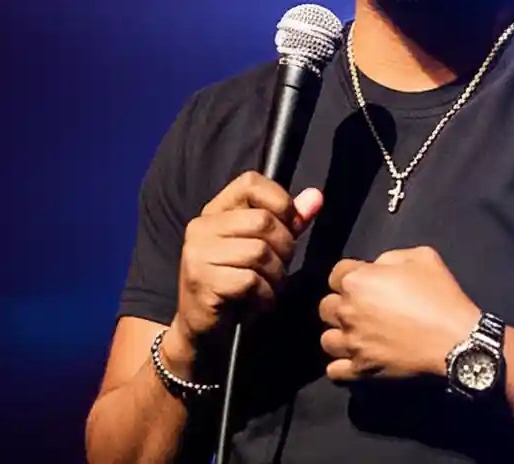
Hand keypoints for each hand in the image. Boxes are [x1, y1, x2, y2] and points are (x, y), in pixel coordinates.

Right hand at [170, 172, 323, 348]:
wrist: (202, 332)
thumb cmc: (236, 286)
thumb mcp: (262, 248)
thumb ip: (288, 222)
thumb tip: (316, 197)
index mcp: (214, 212)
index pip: (250, 183)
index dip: (280, 201)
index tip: (289, 226)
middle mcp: (201, 228)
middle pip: (263, 221)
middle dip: (284, 249)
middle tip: (278, 270)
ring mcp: (198, 254)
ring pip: (260, 252)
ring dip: (276, 277)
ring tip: (268, 288)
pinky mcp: (202, 282)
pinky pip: (251, 281)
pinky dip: (265, 296)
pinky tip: (257, 303)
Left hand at [317, 246, 480, 381]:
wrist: (456, 341)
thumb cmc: (441, 297)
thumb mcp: (423, 257)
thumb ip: (391, 257)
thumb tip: (377, 266)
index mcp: (358, 281)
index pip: (337, 273)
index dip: (353, 275)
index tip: (368, 282)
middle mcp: (348, 311)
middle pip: (326, 306)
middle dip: (342, 304)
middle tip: (364, 309)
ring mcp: (352, 343)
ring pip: (327, 339)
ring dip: (340, 335)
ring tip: (357, 336)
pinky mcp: (360, 370)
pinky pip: (334, 371)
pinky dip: (341, 366)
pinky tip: (355, 360)